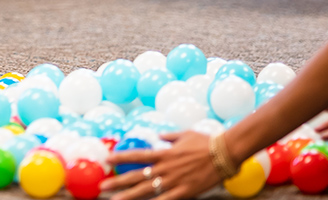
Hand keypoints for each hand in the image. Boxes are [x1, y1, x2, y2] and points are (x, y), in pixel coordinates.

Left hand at [102, 132, 220, 199]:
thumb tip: (159, 135)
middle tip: (102, 186)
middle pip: (136, 176)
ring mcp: (174, 181)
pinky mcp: (184, 192)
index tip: (107, 159)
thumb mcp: (184, 135)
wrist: (224, 152)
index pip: (137, 155)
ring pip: (146, 190)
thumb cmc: (206, 142)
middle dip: (118, 182)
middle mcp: (165, 167)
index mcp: (164, 153)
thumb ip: (169, 136)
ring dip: (129, 196)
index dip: (121, 157)